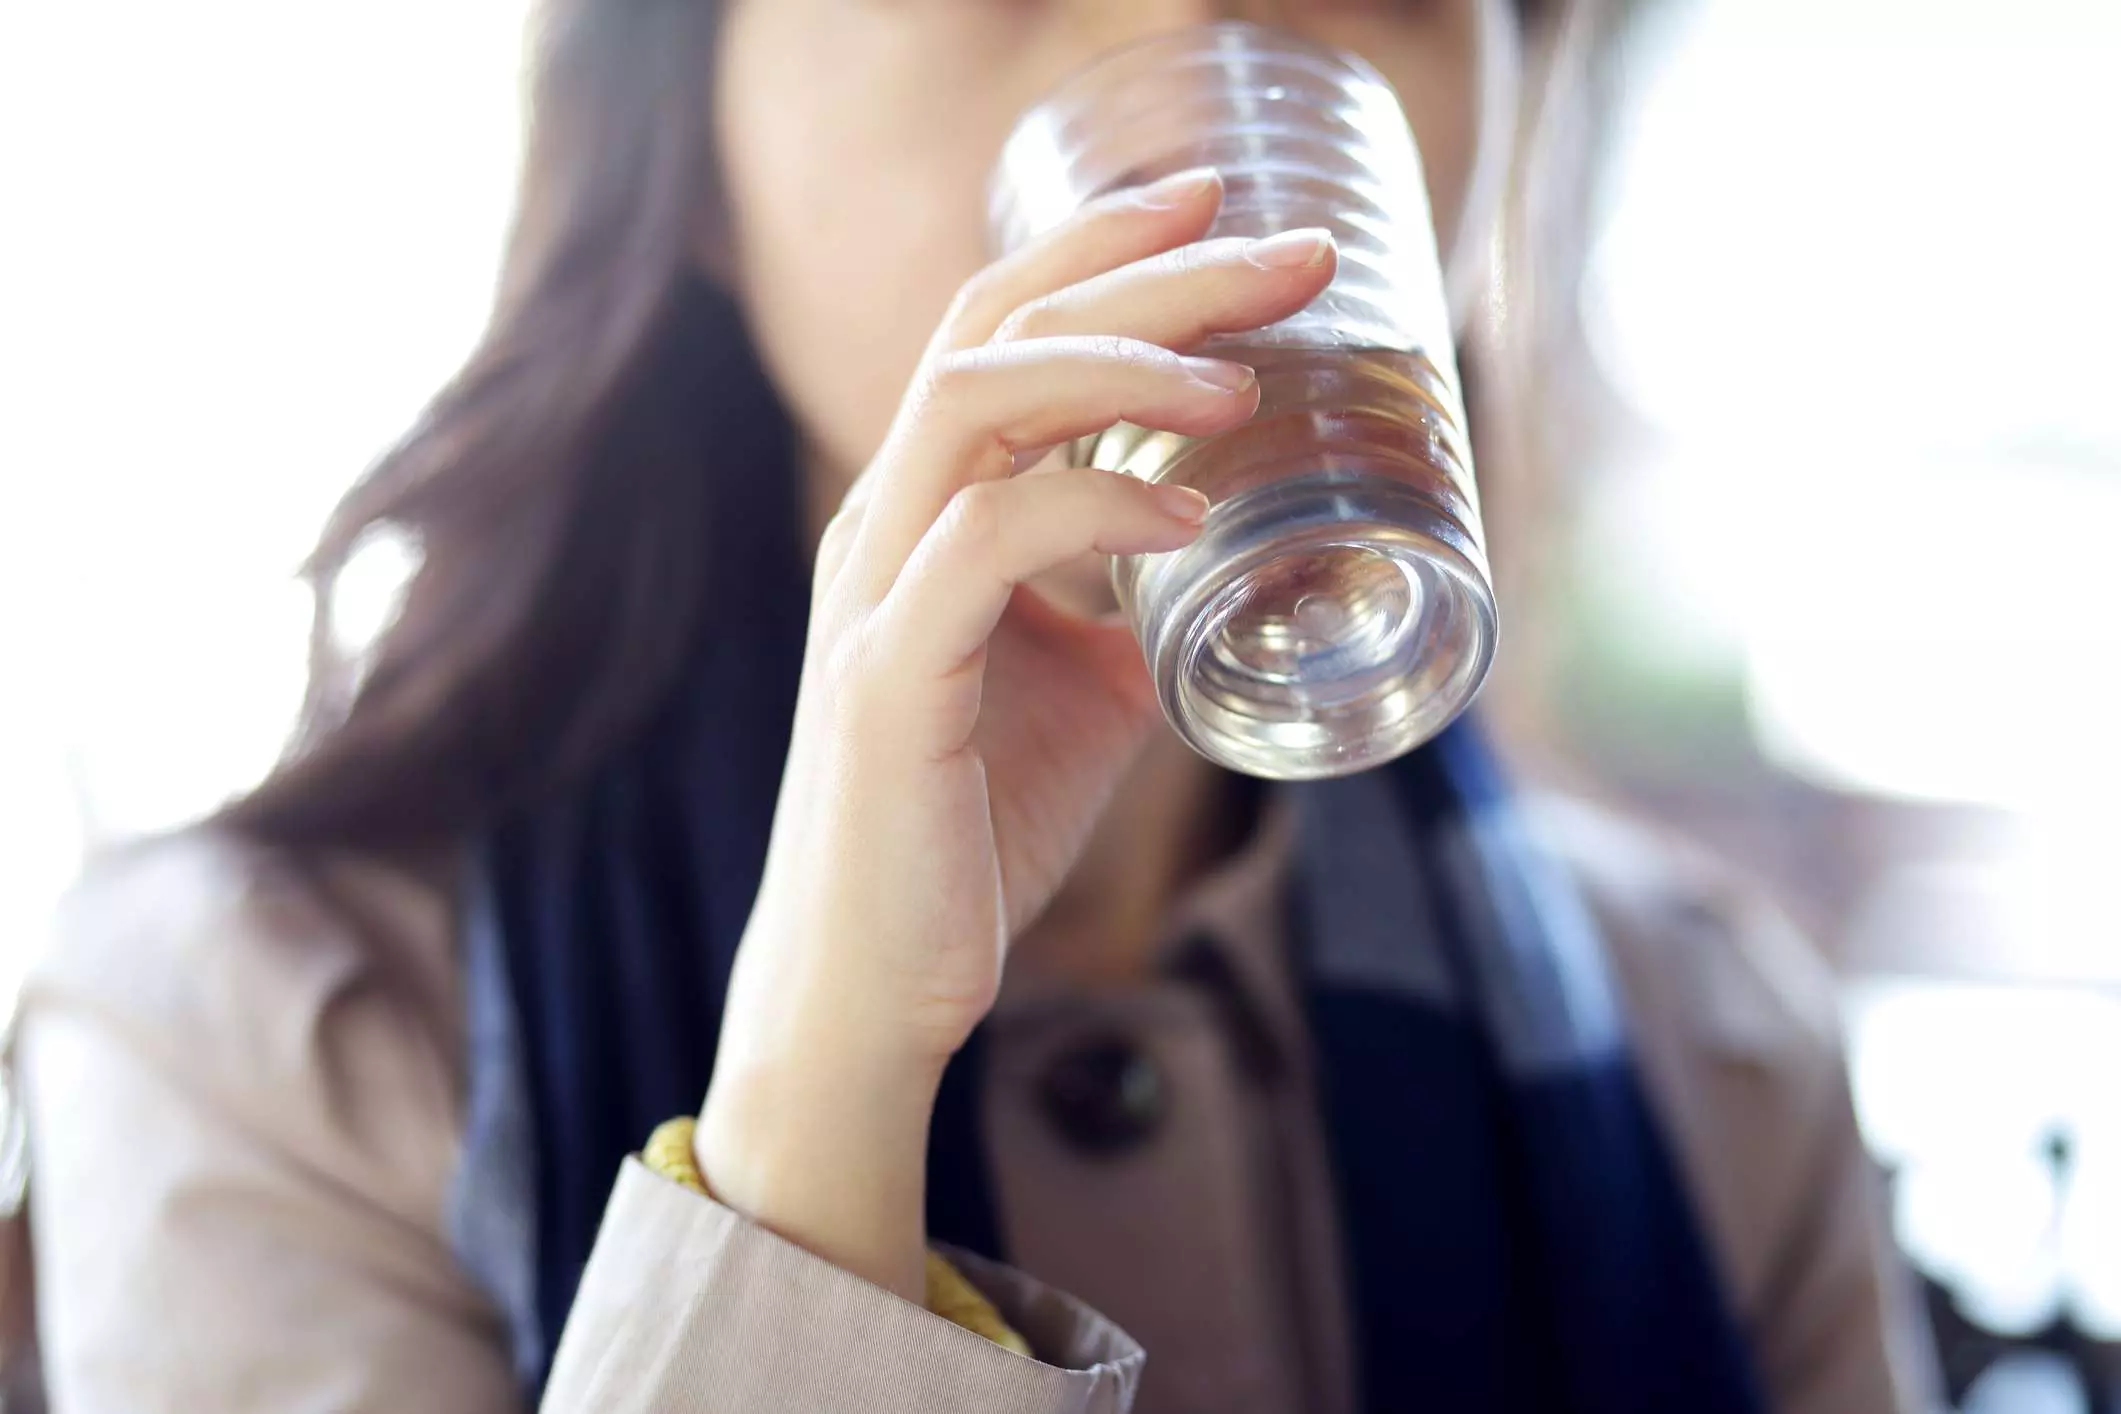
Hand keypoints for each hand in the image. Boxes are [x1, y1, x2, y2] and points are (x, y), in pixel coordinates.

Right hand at [697, 169, 1336, 1296]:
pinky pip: (986, 545)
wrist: (881, 977)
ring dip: (1119, 367)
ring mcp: (875, 589)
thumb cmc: (972, 826)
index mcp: (925, 512)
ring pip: (974, 403)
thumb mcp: (1084, 689)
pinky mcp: (888, 675)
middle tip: (1291, 248)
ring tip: (1242, 377)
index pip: (997, 327)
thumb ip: (1132, 605)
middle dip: (1151, 273)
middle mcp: (885, 522)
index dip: (1103, 251)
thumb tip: (1239, 552)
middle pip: (997, 330)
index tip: (1221, 204)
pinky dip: (1093, 508)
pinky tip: (1186, 517)